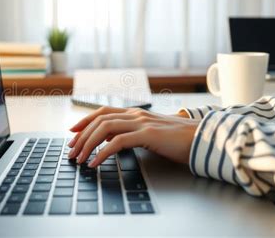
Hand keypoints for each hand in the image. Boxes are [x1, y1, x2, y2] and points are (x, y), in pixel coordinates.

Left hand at [68, 107, 198, 166]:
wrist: (203, 137)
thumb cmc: (179, 138)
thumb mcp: (153, 132)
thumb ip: (135, 132)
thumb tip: (115, 140)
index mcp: (136, 113)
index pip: (103, 112)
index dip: (85, 120)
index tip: (72, 131)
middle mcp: (136, 114)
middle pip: (100, 120)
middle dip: (81, 135)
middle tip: (71, 150)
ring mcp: (142, 122)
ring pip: (105, 128)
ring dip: (87, 144)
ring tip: (79, 158)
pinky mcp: (148, 134)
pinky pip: (118, 142)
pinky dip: (102, 152)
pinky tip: (95, 163)